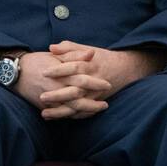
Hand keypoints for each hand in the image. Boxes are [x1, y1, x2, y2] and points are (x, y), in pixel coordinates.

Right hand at [13, 50, 111, 119]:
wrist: (15, 73)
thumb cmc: (38, 61)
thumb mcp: (56, 55)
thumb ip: (75, 54)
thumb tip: (92, 53)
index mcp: (60, 73)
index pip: (81, 79)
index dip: (96, 83)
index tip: (108, 84)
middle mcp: (55, 87)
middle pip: (78, 98)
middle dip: (93, 102)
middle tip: (106, 104)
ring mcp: (49, 99)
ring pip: (70, 109)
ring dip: (85, 111)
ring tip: (98, 110)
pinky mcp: (44, 106)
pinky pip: (61, 114)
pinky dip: (73, 115)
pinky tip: (83, 114)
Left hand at [36, 41, 166, 118]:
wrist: (125, 68)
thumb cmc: (102, 57)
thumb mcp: (87, 49)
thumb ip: (69, 48)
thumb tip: (51, 47)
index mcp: (90, 64)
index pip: (74, 67)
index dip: (59, 69)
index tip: (44, 72)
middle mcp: (93, 80)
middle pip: (75, 89)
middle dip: (58, 95)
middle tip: (42, 97)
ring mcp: (96, 93)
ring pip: (78, 104)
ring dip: (61, 111)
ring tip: (44, 113)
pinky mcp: (96, 101)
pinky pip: (83, 112)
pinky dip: (69, 116)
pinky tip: (54, 118)